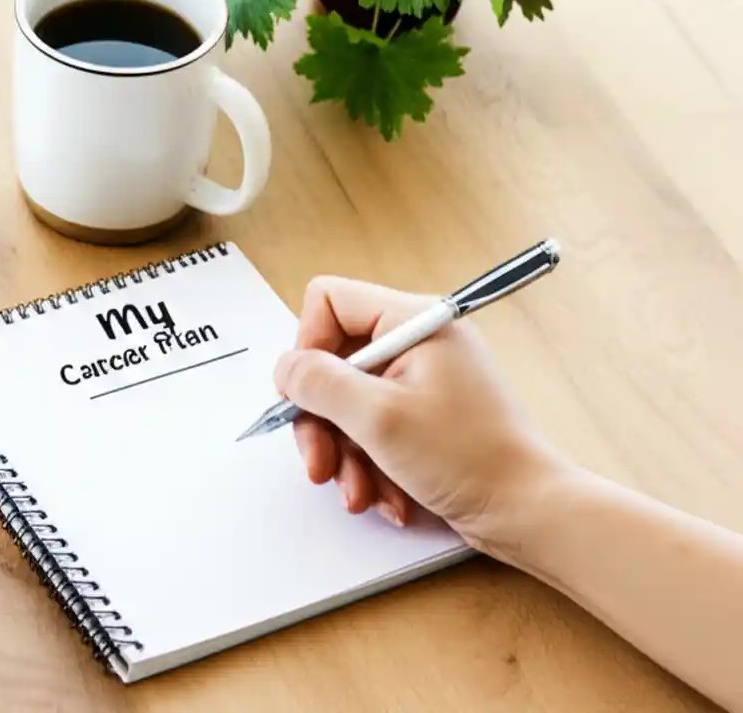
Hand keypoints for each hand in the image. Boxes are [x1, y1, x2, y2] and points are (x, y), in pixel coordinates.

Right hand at [273, 277, 566, 550]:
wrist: (527, 510)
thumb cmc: (471, 458)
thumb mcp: (378, 417)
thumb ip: (320, 383)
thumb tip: (285, 367)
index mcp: (413, 321)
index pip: (329, 302)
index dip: (307, 347)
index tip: (307, 395)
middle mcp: (416, 342)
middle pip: (332, 362)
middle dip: (321, 420)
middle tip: (320, 462)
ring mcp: (420, 381)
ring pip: (347, 405)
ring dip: (343, 454)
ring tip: (359, 492)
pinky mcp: (423, 417)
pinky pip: (371, 431)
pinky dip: (368, 467)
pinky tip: (384, 496)